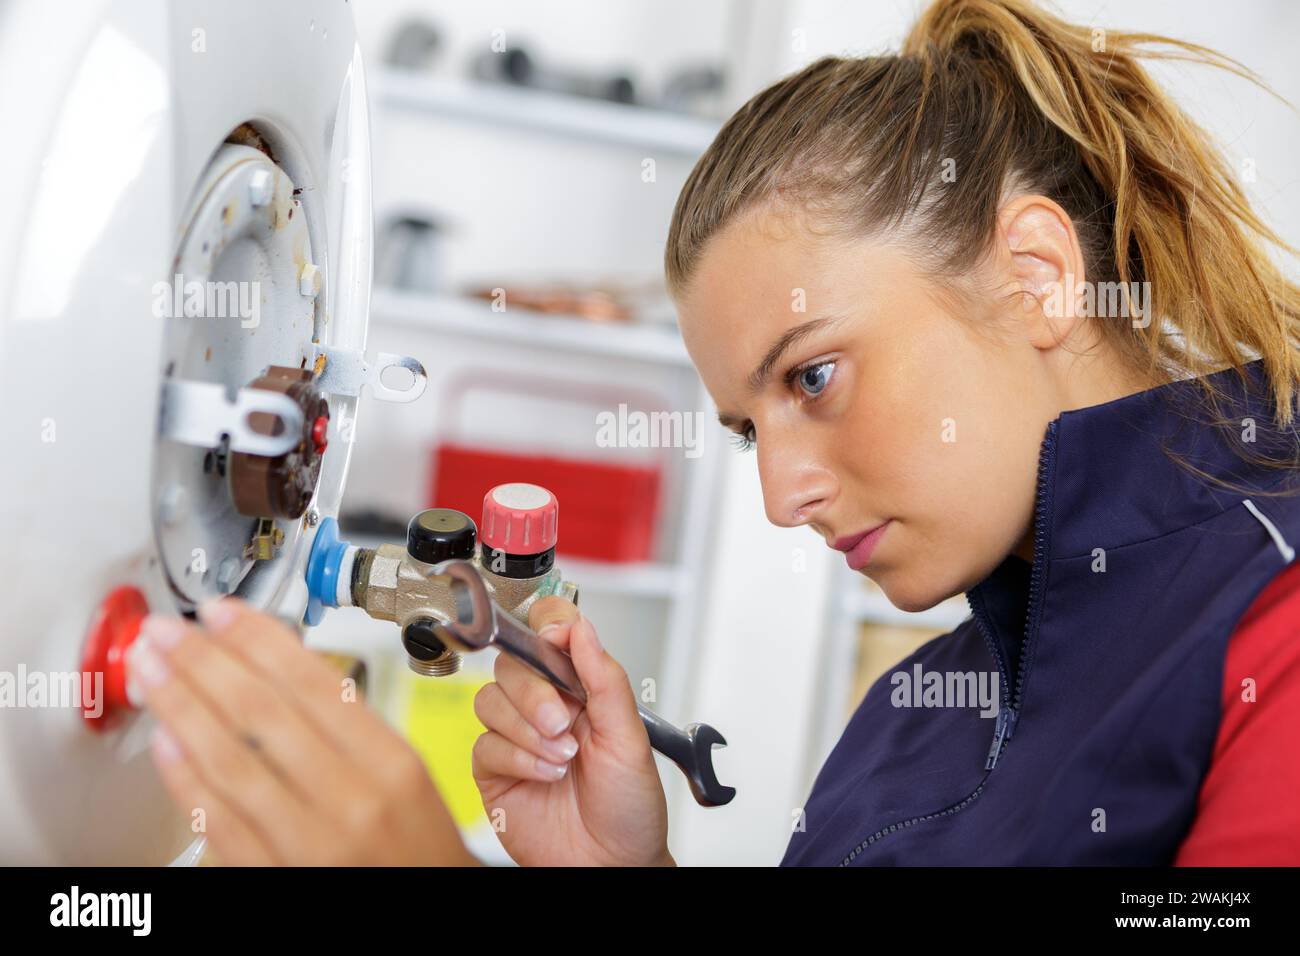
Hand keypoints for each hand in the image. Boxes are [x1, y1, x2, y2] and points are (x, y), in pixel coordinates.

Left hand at [128, 599, 475, 865]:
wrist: (429, 910)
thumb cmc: (419, 846)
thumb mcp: (410, 773)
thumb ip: (351, 726)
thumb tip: (278, 668)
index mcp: (391, 764)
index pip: (312, 683)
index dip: (257, 640)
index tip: (220, 612)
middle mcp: (352, 802)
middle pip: (262, 715)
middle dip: (204, 662)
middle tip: (167, 631)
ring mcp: (310, 846)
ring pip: (230, 763)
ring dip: (180, 708)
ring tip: (152, 673)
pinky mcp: (275, 881)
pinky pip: (218, 824)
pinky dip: (185, 779)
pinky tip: (166, 743)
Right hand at [471, 598, 671, 865]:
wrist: (613, 863)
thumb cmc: (629, 806)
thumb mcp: (630, 736)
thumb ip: (605, 678)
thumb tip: (581, 627)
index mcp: (581, 687)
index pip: (551, 633)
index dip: (546, 625)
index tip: (555, 636)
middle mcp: (545, 705)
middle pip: (512, 664)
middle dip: (536, 692)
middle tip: (563, 722)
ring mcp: (517, 736)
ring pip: (491, 700)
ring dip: (528, 730)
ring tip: (562, 757)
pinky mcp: (495, 770)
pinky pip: (484, 744)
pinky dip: (518, 758)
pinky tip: (546, 775)